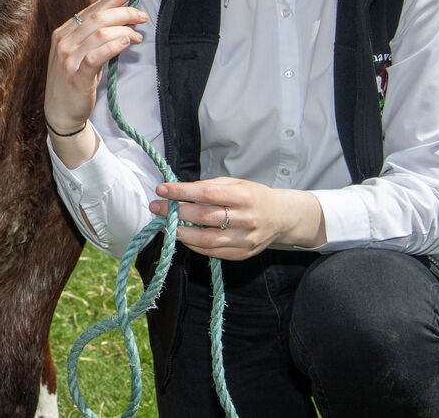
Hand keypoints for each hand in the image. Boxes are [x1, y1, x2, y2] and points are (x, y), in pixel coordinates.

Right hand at [44, 0, 147, 167]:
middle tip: (142, 16)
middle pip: (98, 19)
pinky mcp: (76, 77)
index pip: (92, 9)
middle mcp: (63, 42)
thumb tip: (125, 19)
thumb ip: (97, 37)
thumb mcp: (81, 54)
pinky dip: (113, 47)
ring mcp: (68, 59)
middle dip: (124, 13)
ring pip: (100, 34)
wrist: (60, 112)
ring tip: (138, 36)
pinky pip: (96, 57)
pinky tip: (126, 43)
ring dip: (124, 31)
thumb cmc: (74, 80)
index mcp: (63, 33)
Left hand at [150, 177, 326, 260]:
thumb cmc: (254, 196)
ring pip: (205, 239)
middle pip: (204, 217)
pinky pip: (212, 252)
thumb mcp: (236, 183)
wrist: (282, 217)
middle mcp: (246, 219)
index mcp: (244, 196)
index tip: (162, 189)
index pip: (207, 193)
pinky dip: (193, 245)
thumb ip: (210, 187)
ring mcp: (245, 239)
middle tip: (156, 207)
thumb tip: (180, 191)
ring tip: (165, 225)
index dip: (182, 192)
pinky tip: (182, 237)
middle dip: (175, 212)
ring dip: (180, 233)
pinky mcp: (242, 254)